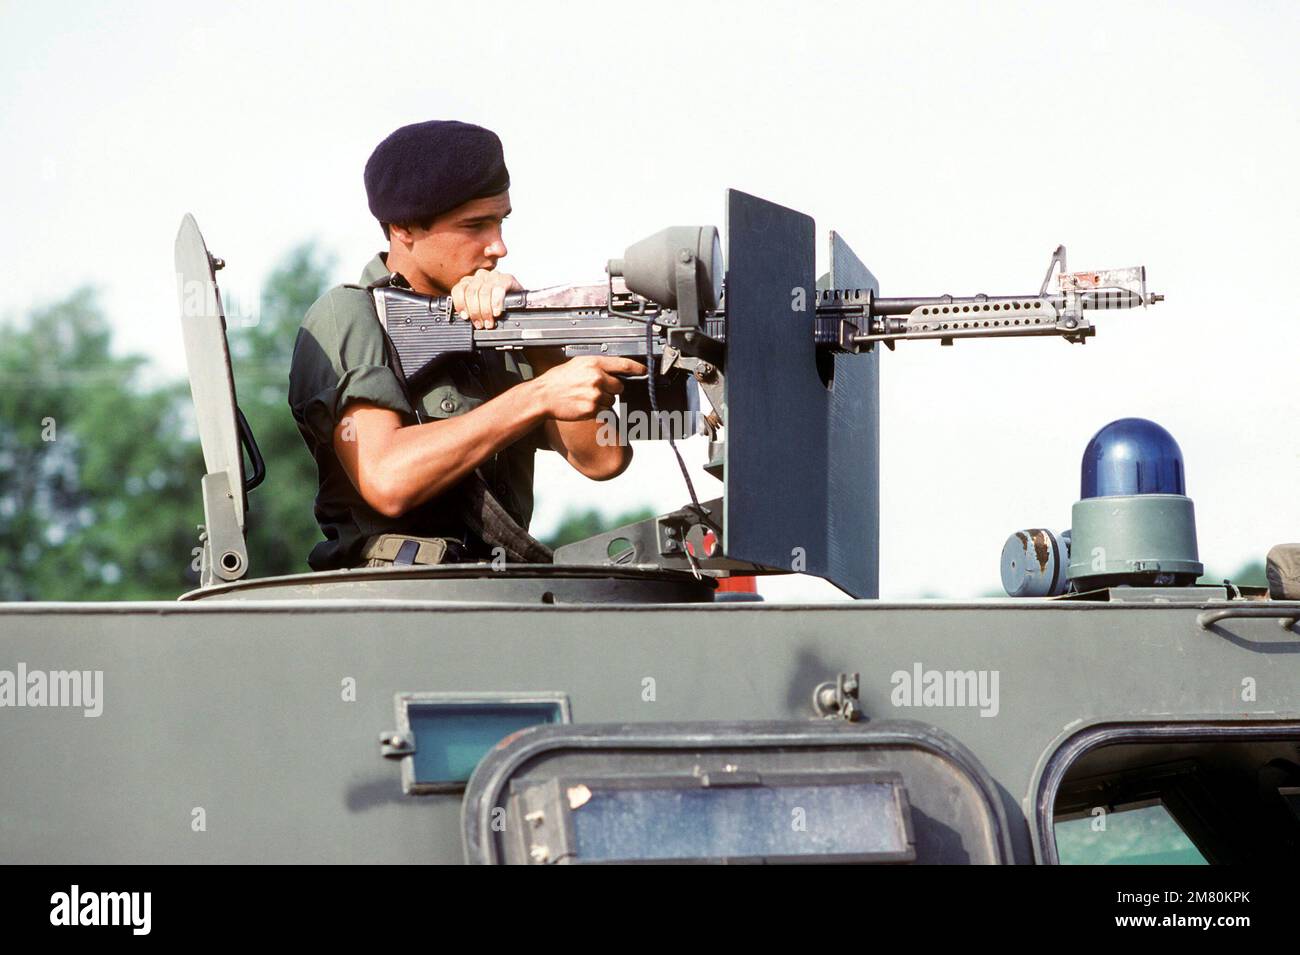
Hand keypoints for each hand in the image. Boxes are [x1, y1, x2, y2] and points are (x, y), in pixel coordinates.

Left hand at [450, 269, 522, 328]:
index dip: (461, 305)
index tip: (465, 317)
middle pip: (471, 293)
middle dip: (475, 312)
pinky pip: (498, 289)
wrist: (519, 302)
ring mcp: (493, 276)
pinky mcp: (506, 278)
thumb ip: (470, 309)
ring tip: (489, 322)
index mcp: (470, 282)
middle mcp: (480, 276)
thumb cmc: (497, 305)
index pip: (459, 290)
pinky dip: (496, 302)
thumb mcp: (480, 307)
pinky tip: (497, 311)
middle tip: (480, 324)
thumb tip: (465, 318)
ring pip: (483, 293)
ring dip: (485, 311)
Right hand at [532, 356, 646, 420]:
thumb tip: (616, 369)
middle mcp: (596, 377)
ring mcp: (595, 394)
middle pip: (619, 386)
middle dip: (611, 389)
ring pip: (612, 400)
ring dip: (603, 400)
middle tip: (596, 388)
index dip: (636, 368)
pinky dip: (596, 409)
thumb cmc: (559, 380)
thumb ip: (598, 366)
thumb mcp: (578, 364)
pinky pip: (603, 410)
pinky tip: (583, 404)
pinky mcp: (592, 409)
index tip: (644, 370)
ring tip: (586, 396)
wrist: (544, 395)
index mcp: (594, 363)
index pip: (623, 364)